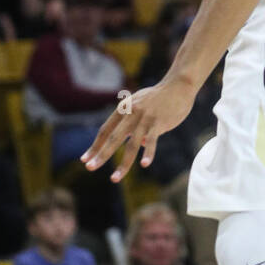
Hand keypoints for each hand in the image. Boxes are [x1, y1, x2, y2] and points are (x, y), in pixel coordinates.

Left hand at [81, 76, 196, 181]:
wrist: (178, 85)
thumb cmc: (160, 97)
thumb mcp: (142, 106)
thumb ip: (138, 124)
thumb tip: (141, 143)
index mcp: (124, 108)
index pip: (105, 130)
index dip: (95, 146)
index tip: (85, 160)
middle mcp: (131, 113)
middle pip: (113, 138)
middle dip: (101, 155)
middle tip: (90, 168)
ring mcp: (145, 118)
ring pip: (131, 145)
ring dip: (123, 164)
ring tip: (114, 178)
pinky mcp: (159, 122)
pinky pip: (152, 140)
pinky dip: (148, 153)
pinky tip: (144, 164)